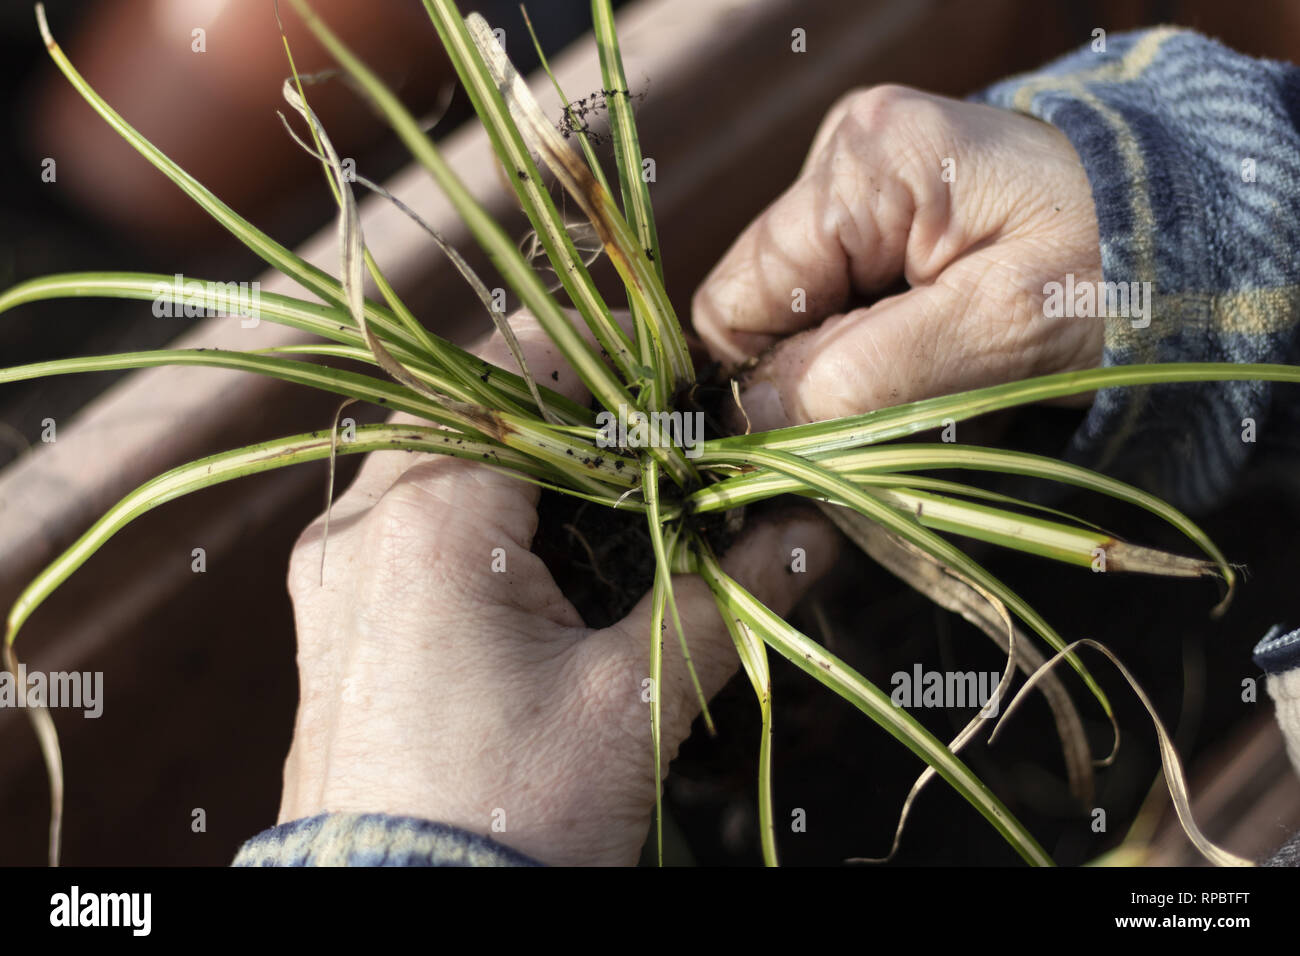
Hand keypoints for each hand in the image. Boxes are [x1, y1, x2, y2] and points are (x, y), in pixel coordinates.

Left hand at [276, 313, 837, 865]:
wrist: (401, 924)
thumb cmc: (511, 818)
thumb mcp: (633, 702)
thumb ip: (723, 596)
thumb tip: (806, 531)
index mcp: (427, 522)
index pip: (517, 377)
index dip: (605, 373)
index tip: (676, 397)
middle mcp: (358, 529)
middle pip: (475, 416)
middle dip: (570, 425)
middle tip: (653, 456)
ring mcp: (334, 576)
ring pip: (436, 466)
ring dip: (524, 473)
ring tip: (609, 510)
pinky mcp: (336, 623)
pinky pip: (406, 527)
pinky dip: (477, 521)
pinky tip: (540, 570)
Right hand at [693, 85, 1104, 429]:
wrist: (1199, 232)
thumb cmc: (1115, 269)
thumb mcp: (993, 335)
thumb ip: (860, 379)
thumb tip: (750, 418)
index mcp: (863, 164)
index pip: (733, 303)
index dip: (770, 381)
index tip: (848, 416)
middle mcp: (846, 158)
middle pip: (767, 313)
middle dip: (830, 376)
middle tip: (924, 394)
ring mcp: (867, 185)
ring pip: (806, 321)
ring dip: (865, 371)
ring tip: (952, 367)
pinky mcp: (891, 216)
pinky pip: (846, 309)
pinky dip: (889, 352)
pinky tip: (949, 349)